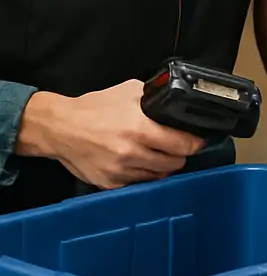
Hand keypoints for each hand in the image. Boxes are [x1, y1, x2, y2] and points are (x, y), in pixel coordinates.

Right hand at [17, 80, 205, 189]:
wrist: (60, 128)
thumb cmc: (94, 108)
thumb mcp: (129, 91)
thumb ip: (155, 98)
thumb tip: (176, 103)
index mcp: (139, 129)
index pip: (182, 145)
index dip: (194, 143)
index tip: (197, 140)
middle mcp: (131, 153)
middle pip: (174, 163)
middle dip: (180, 155)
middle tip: (178, 147)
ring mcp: (120, 171)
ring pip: (159, 175)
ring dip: (163, 166)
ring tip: (160, 154)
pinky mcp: (110, 183)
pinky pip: (139, 183)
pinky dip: (145, 175)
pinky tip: (142, 163)